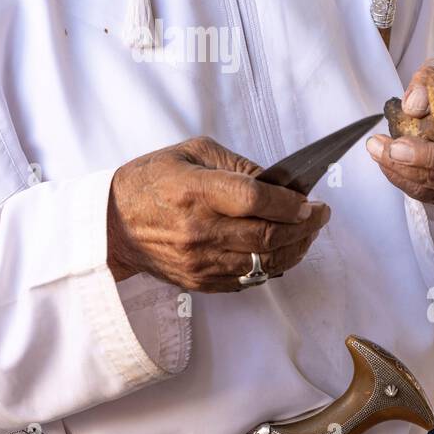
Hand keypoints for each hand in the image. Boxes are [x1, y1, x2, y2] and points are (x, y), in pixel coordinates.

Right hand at [107, 136, 329, 292]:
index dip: (290, 203)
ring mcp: (199, 261)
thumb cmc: (151, 180)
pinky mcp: (199, 281)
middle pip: (267, 235)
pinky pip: (247, 279)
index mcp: (195, 190)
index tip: (312, 201)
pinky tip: (281, 251)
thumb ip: (237, 164)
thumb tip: (277, 182)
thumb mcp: (191, 152)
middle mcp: (198, 230)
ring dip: (295, 249)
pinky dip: (271, 266)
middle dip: (304, 227)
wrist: (112, 224)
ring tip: (307, 234)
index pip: (255, 200)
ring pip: (264, 262)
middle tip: (320, 216)